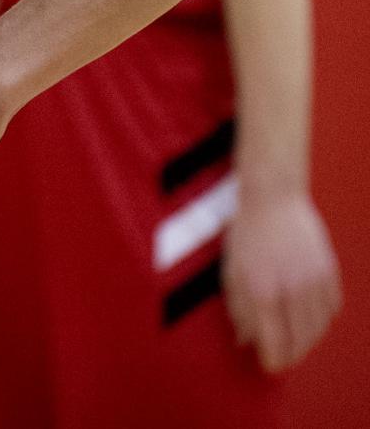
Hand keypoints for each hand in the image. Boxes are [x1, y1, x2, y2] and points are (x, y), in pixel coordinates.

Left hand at [223, 188, 341, 370]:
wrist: (273, 198)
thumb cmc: (247, 233)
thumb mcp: (232, 270)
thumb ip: (238, 308)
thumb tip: (244, 339)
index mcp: (262, 290)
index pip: (274, 342)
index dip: (272, 360)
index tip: (268, 365)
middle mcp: (291, 289)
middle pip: (299, 341)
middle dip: (290, 355)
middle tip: (281, 357)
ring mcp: (314, 281)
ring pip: (318, 329)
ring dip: (307, 340)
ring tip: (295, 340)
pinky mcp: (330, 272)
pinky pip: (331, 309)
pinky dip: (322, 320)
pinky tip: (310, 318)